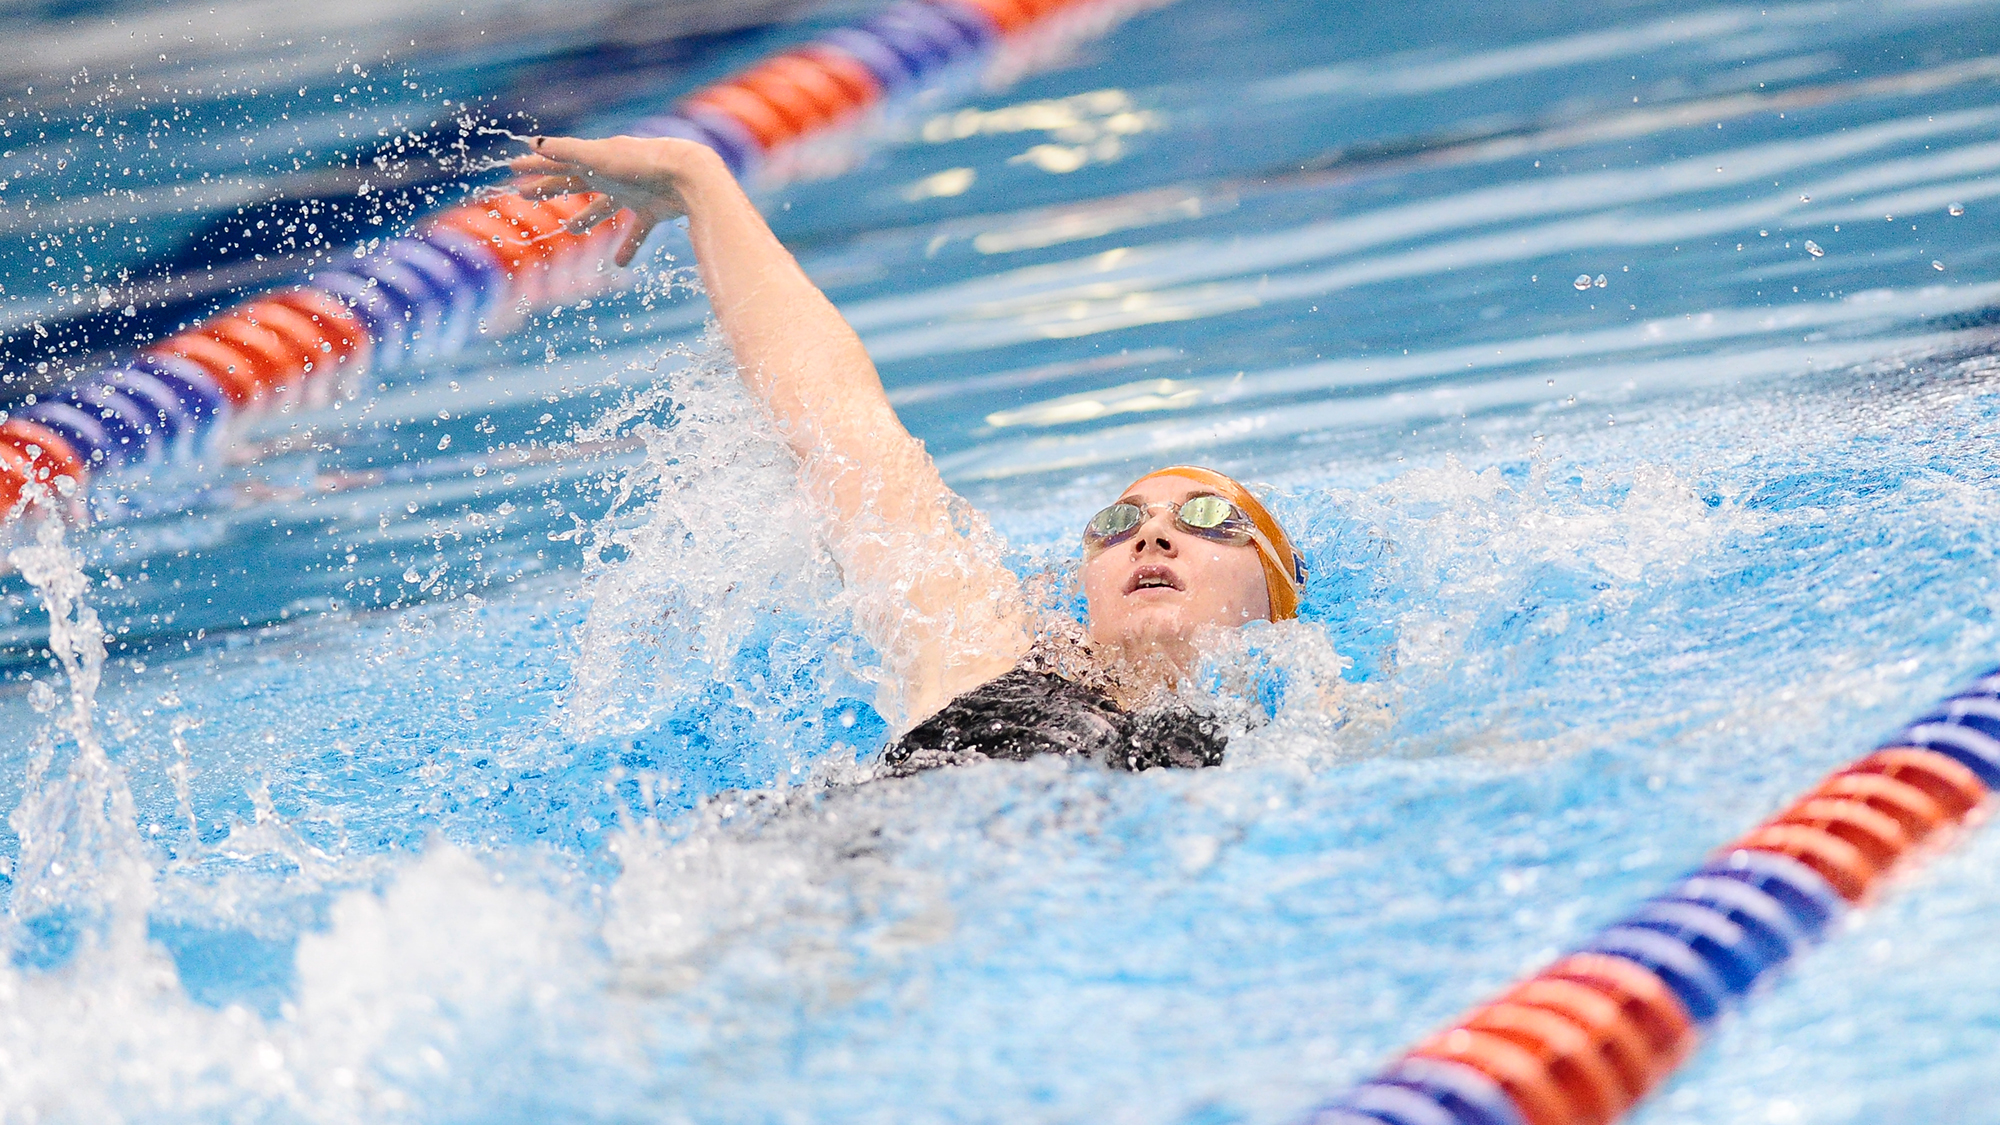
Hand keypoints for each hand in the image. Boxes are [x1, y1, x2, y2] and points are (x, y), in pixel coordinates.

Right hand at [509, 134, 727, 265]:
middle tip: (523, 194)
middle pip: (575, 182)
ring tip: (570, 229)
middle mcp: (612, 175)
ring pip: (603, 208)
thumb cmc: (641, 163)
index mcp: (596, 159)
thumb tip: (532, 144)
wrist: (687, 175)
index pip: (558, 162)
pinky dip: (627, 247)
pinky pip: (636, 232)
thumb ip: (565, 151)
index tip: (512, 169)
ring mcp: (633, 193)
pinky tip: (618, 263)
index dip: (535, 166)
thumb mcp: (597, 157)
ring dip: (586, 218)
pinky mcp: (652, 211)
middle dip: (549, 188)